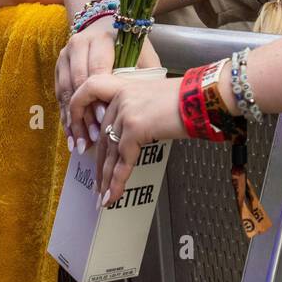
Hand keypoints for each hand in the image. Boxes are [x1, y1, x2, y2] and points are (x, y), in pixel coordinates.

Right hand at [56, 18, 162, 153]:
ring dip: (73, 120)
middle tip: (93, 137)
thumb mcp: (142, 53)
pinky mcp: (58, 65)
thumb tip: (148, 101)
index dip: (100, 97)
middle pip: (79, 83)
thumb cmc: (129, 43)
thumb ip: (144, 72)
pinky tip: (72, 135)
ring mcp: (65, 54)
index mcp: (101, 39)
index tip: (105, 119)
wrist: (103, 22)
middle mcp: (79, 44)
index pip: (98, 71)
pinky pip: (58, 94)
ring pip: (65, 91)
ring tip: (81, 143)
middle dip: (86, 113)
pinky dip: (66, 116)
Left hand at [66, 68, 185, 204]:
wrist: (203, 98)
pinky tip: (113, 195)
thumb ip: (137, 110)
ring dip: (106, 178)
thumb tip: (128, 139)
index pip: (89, 93)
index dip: (79, 116)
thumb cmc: (188, 99)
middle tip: (97, 183)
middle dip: (100, 164)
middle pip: (102, 135)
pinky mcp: (134, 127)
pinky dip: (117, 181)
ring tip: (103, 196)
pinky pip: (122, 160)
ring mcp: (126, 111)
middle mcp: (120, 96)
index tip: (80, 140)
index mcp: (123, 85)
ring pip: (110, 151)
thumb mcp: (154, 98)